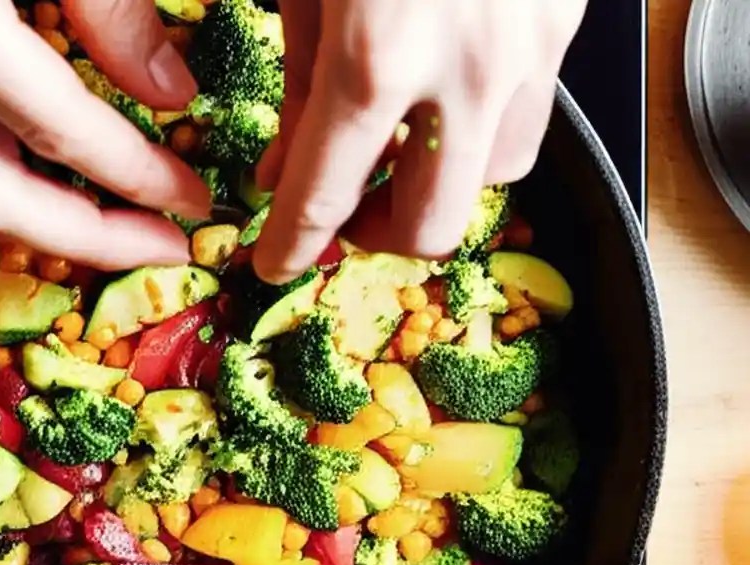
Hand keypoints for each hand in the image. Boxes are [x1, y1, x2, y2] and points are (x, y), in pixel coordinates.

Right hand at [0, 0, 211, 269]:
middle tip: (163, 252)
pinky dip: (7, 164)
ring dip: (45, 213)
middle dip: (88, 238)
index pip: (59, 130)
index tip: (197, 206)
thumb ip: (113, 7)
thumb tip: (170, 96)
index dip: (137, 179)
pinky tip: (62, 170)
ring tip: (121, 223)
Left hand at [252, 0, 587, 282]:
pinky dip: (483, 122)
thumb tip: (281, 173)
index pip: (324, 197)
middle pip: (431, 225)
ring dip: (441, 180)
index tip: (276, 263)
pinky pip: (530, 110)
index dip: (291, 244)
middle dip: (377, 233)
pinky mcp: (566, 21)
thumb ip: (297, 84)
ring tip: (402, 143)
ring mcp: (529, 49)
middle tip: (346, 208)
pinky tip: (449, 89)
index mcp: (375, 59)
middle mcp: (467, 71)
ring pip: (496, 177)